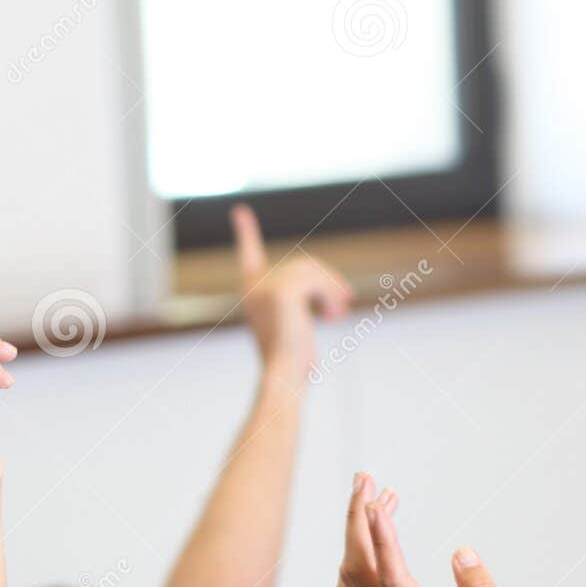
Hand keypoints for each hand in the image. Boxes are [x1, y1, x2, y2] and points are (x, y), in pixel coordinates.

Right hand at [232, 204, 352, 375]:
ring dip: (331, 290)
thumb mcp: (295, 323)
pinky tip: (330, 316)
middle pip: (300, 263)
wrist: (283, 376)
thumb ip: (302, 300)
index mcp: (250, 292)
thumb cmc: (289, 360)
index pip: (247, 254)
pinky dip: (330, 296)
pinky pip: (316, 281)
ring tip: (337, 314)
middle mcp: (252, 285)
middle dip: (326, 280)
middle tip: (346, 301)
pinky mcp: (282, 291)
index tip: (239, 211)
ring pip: (311, 270)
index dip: (245, 232)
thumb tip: (337, 291)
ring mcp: (265, 286)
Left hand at [335, 474, 518, 586]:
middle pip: (360, 565)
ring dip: (357, 534)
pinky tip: (371, 540)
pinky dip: (352, 557)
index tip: (376, 500)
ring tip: (380, 499)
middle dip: (358, 516)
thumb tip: (462, 553)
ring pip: (349, 574)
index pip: (393, 576)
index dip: (382, 537)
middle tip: (367, 477)